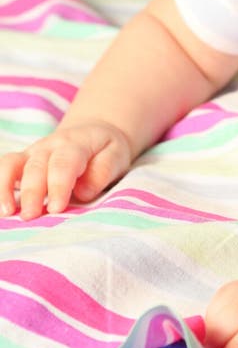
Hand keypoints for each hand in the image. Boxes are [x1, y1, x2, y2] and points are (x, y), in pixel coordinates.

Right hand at [0, 121, 131, 219]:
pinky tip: (2, 207)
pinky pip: (4, 168)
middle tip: (31, 216)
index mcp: (75, 144)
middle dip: (32, 192)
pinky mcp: (21, 163)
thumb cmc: (106, 148)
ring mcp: (32, 153)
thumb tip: (83, 192)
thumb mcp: (116, 154)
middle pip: (35, 166)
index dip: (59, 185)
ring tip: (7, 212)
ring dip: (5, 187)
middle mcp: (49, 146)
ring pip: (11, 164)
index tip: (56, 208)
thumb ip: (103, 170)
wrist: (92, 131)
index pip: (64, 163)